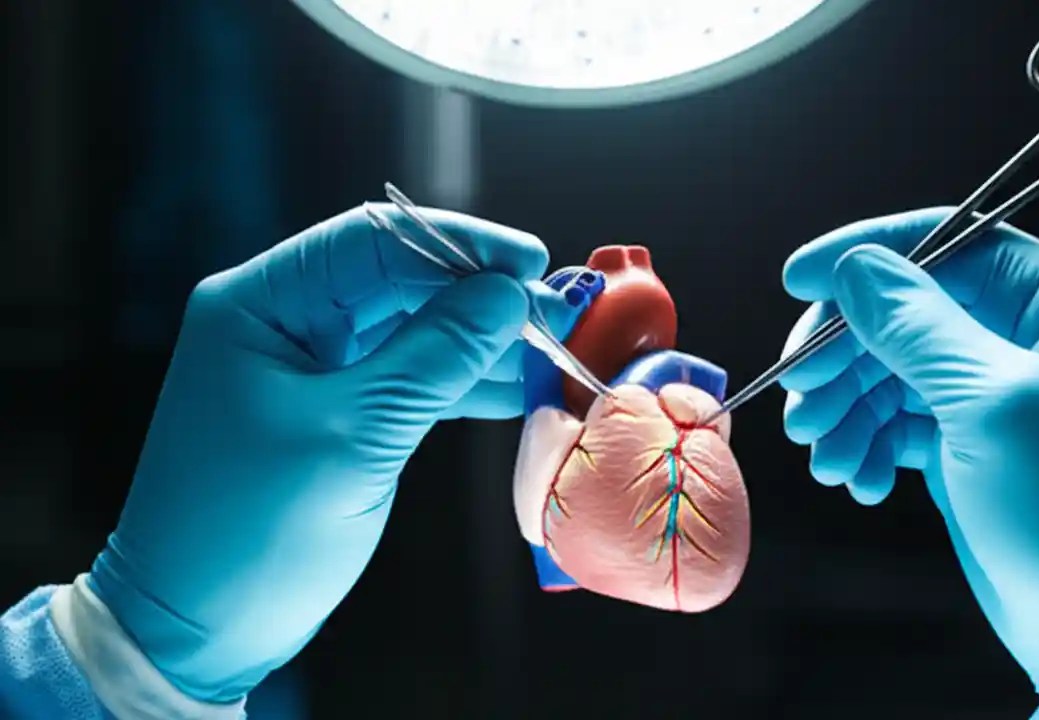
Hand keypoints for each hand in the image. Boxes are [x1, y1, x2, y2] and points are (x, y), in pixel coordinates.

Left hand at [88, 205, 583, 701]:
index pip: (374, 241)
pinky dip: (465, 383)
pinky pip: (413, 377)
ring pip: (415, 330)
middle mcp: (284, 322)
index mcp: (260, 303)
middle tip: (560, 312)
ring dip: (483, 341)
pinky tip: (520, 387)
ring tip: (553, 349)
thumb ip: (435, 357)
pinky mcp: (340, 414)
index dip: (460, 245)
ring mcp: (312, 369)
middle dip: (481, 295)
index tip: (531, 265)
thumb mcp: (354, 435)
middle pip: (401, 281)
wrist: (197, 629)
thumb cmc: (250, 530)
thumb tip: (506, 293)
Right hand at [778, 208, 1038, 696]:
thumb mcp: (996, 405)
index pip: (949, 242)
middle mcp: (1029, 337)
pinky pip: (899, 423)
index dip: (866, 257)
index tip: (796, 280)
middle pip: (907, 312)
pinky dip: (870, 446)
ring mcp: (998, 394)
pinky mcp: (972, 446)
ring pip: (892, 371)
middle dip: (846, 356)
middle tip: (801, 402)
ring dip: (848, 410)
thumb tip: (855, 268)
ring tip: (829, 460)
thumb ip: (918, 327)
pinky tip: (862, 481)